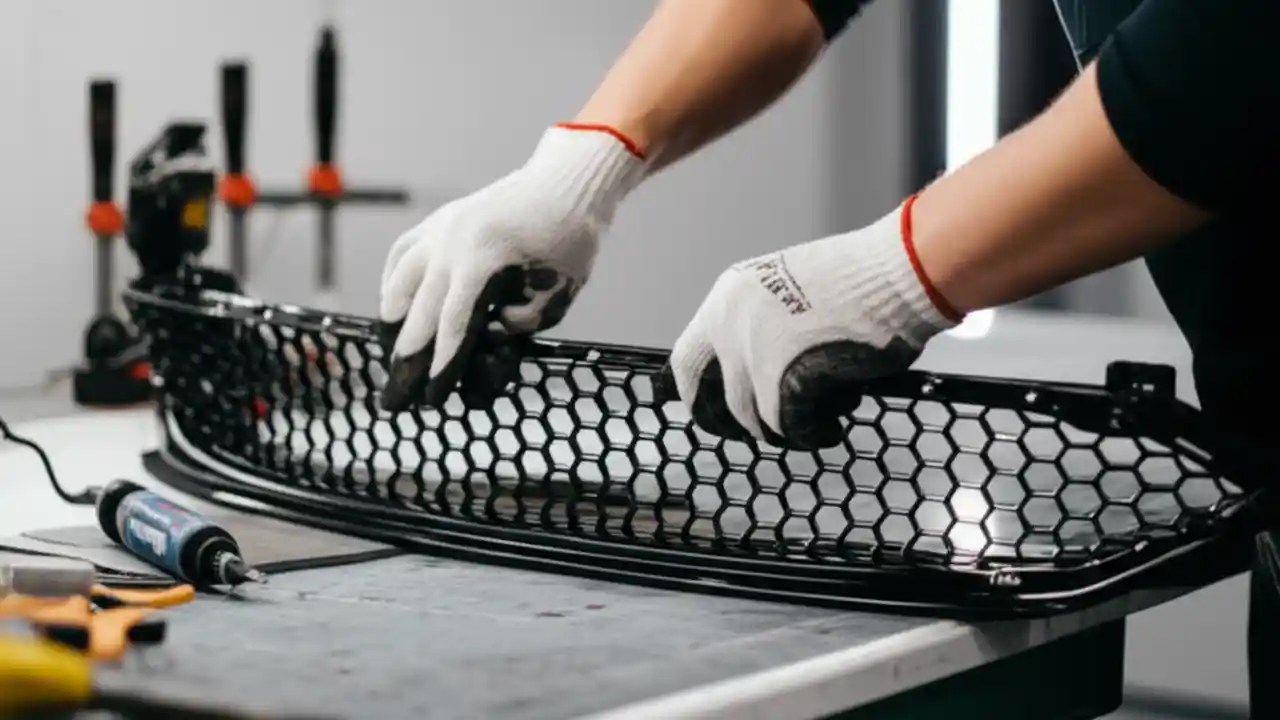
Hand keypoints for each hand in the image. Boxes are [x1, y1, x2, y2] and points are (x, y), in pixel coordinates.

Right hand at [379, 125, 645, 410]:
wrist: (564, 183)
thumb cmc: (570, 240)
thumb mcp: (556, 292)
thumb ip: (521, 323)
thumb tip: (486, 339)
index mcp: (482, 256)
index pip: (452, 323)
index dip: (441, 365)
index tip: (432, 398)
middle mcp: (450, 240)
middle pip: (417, 310)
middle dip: (406, 359)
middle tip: (395, 398)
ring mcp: (439, 228)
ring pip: (398, 283)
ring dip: (392, 324)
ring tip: (393, 358)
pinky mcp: (437, 222)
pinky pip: (401, 258)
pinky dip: (393, 287)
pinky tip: (395, 310)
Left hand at [660, 198, 961, 449]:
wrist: (897, 272)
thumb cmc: (859, 280)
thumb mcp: (785, 290)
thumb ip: (757, 327)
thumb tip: (747, 373)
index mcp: (727, 299)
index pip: (686, 360)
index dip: (698, 394)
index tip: (713, 411)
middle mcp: (730, 325)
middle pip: (710, 400)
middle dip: (734, 424)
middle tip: (764, 432)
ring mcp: (754, 354)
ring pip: (751, 419)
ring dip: (784, 428)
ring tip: (820, 416)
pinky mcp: (785, 379)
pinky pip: (789, 427)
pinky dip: (813, 434)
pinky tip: (833, 426)